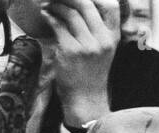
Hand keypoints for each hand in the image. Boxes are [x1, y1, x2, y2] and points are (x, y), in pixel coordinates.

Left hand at [46, 0, 118, 127]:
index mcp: (113, 38)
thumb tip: (78, 5)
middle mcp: (103, 40)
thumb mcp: (102, 51)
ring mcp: (88, 45)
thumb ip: (97, 30)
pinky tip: (45, 15)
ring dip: (55, 6)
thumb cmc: (91, 73)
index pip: (112, 7)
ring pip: (70, 13)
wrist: (87, 98)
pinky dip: (49, 16)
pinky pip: (57, 25)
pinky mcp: (71, 50)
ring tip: (48, 6)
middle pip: (86, 4)